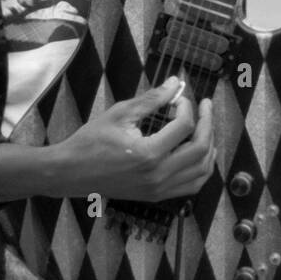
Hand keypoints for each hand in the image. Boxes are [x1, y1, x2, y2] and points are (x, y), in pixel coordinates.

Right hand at [56, 75, 215, 202]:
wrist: (71, 173)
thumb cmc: (91, 141)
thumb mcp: (120, 113)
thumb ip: (152, 99)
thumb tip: (175, 83)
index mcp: (149, 154)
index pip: (184, 126)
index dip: (187, 106)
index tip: (180, 97)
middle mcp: (158, 175)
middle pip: (201, 149)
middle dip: (207, 124)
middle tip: (205, 107)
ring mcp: (159, 189)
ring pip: (201, 171)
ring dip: (209, 147)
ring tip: (204, 127)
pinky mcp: (157, 196)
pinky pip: (191, 185)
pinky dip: (201, 168)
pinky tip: (198, 152)